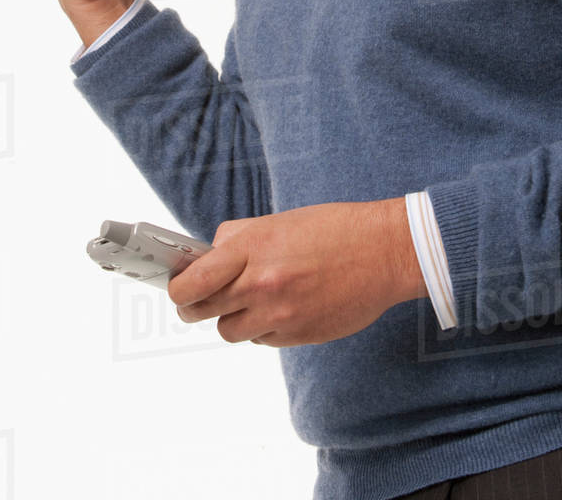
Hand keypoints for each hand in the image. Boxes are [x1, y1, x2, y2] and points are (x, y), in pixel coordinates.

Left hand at [168, 198, 426, 347]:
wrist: (384, 252)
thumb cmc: (335, 229)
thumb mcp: (280, 221)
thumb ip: (241, 238)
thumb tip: (209, 254)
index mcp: (254, 247)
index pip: (194, 280)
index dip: (178, 289)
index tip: (177, 288)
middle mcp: (261, 284)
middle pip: (202, 310)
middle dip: (193, 307)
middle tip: (196, 302)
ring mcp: (280, 314)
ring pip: (229, 331)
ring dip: (232, 319)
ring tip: (248, 302)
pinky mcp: (297, 336)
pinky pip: (261, 340)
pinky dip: (262, 329)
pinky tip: (280, 308)